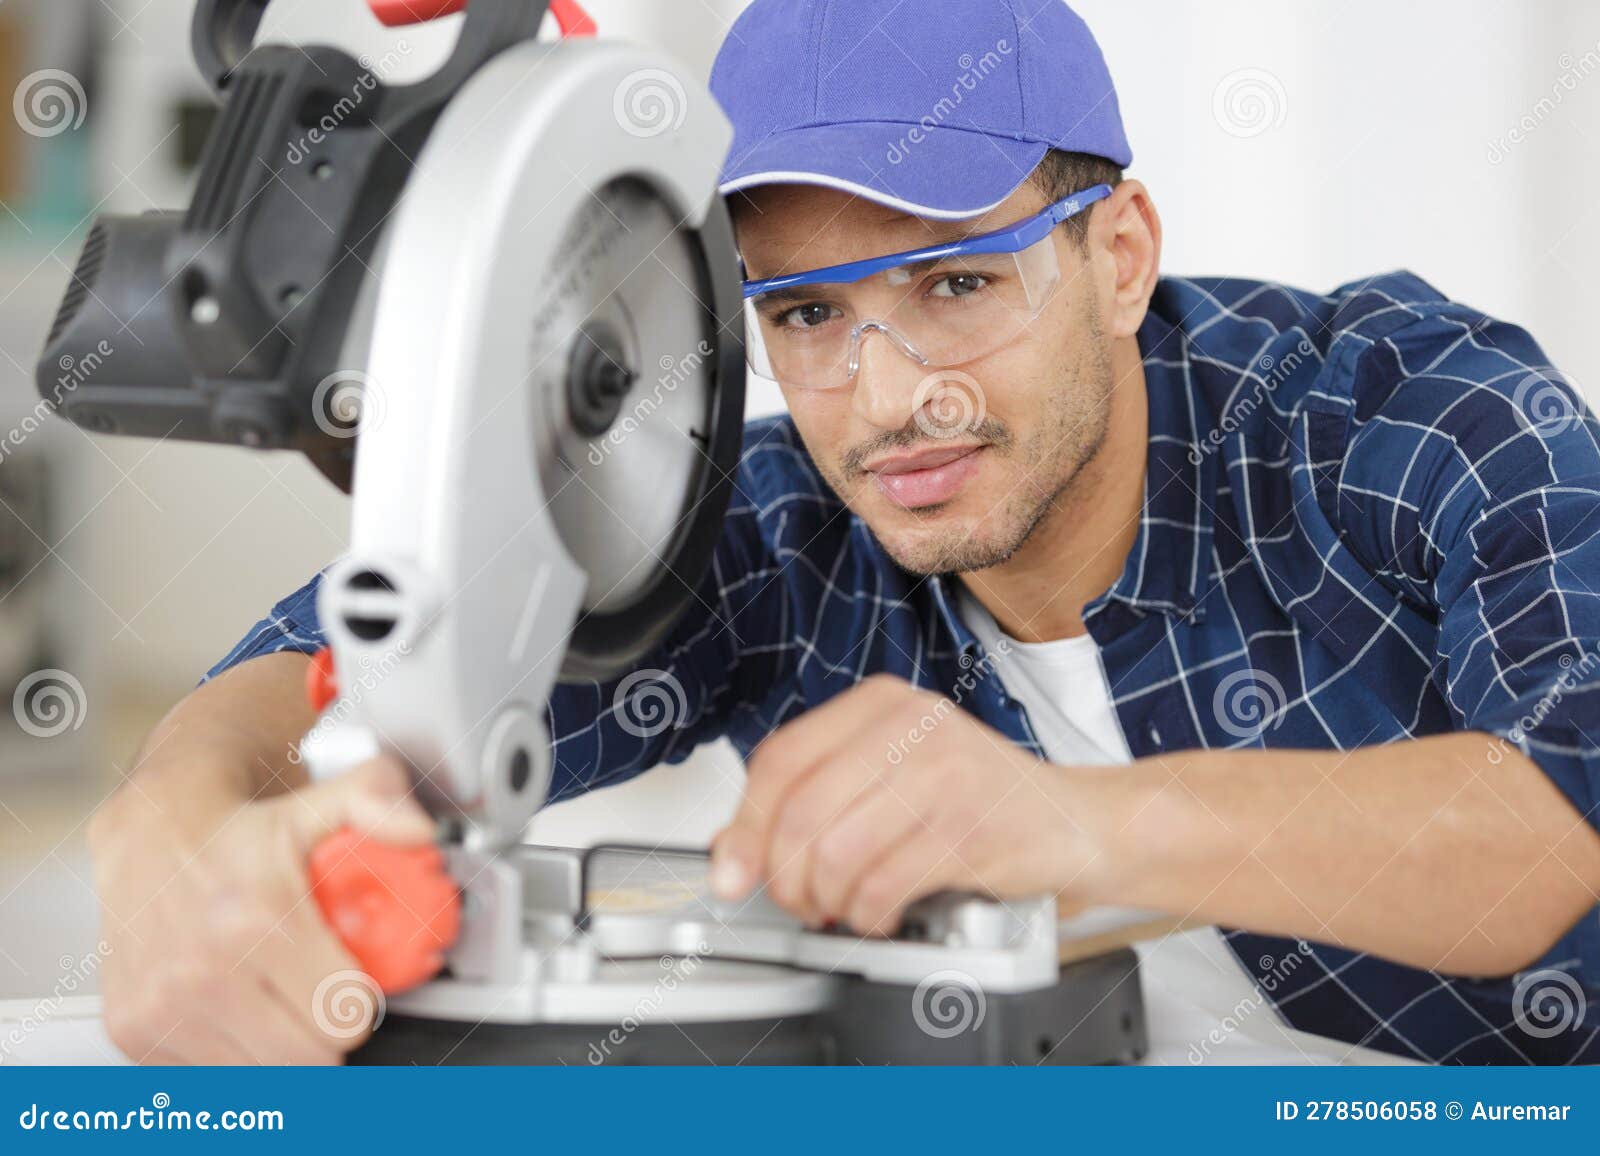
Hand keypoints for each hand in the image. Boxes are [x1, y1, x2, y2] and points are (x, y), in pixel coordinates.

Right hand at [90, 755, 433, 1064]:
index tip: (355, 980)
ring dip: (280, 1045)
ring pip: (260, 1076)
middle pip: (307, 1059)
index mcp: (256, 917)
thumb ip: (381, 805)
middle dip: (327, 1029)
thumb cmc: (240, 824)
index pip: (343, 1015)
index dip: (360, 1000)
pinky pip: (209, 1075)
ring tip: (279, 996)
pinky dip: (231, 1051)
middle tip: (322, 995)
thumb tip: (419, 829)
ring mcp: (161, 1005)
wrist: (151, 826)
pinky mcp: (133, 1029)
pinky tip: (236, 1005)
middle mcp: (202, 968)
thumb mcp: (323, 800)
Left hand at [709, 674, 1107, 933]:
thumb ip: (814, 800)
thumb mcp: (890, 775)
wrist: (1070, 819)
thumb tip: (734, 852)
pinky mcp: (968, 828)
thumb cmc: (975, 798)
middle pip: (801, 812)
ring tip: (840, 908)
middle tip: (798, 900)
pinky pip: (883, 885)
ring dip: (827, 901)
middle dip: (786, 877)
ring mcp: (943, 773)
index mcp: (880, 704)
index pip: (781, 760)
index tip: (733, 871)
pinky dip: (869, 915)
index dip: (747, 825)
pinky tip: (879, 913)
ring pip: (836, 853)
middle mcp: (910, 727)